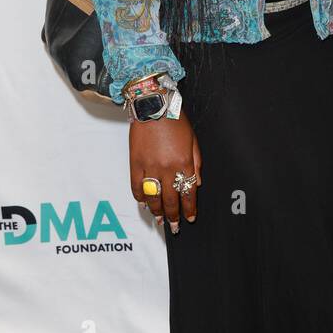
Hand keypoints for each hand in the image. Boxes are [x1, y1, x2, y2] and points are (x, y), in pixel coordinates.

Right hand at [130, 110, 201, 233]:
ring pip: (153, 197)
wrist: (153, 105)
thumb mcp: (193, 141)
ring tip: (159, 219)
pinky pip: (137, 187)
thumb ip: (197, 164)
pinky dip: (140, 197)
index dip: (189, 208)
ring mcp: (150, 167)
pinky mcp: (135, 163)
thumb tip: (197, 183)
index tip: (189, 218)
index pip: (188, 193)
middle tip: (173, 227)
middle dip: (173, 216)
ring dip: (156, 211)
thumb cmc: (175, 120)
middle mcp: (167, 168)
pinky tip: (144, 203)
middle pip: (171, 200)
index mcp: (184, 163)